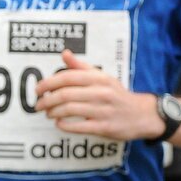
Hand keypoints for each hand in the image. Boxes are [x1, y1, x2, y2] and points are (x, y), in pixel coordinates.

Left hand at [34, 49, 161, 139]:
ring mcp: (104, 111)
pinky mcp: (105, 127)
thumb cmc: (116, 94)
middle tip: (38, 104)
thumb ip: (80, 67)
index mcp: (99, 78)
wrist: (142, 115)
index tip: (37, 89)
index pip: (68, 77)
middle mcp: (102, 93)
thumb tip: (64, 53)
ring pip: (70, 110)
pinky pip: (79, 127)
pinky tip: (59, 123)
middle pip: (65, 95)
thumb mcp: (102, 77)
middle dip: (47, 100)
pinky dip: (64, 125)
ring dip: (53, 112)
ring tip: (48, 113)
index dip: (48, 83)